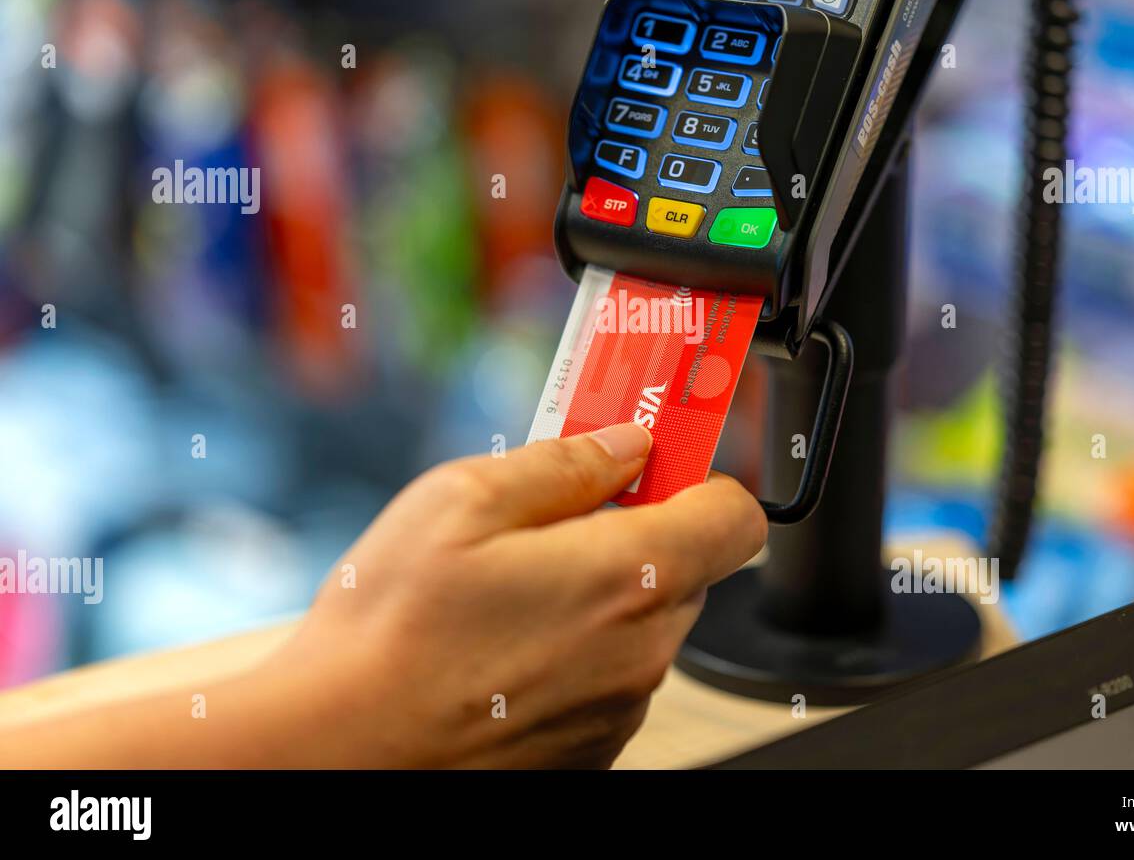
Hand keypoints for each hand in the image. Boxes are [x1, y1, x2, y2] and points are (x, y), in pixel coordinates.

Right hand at [275, 424, 766, 767]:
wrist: (333, 753)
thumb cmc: (387, 634)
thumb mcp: (462, 499)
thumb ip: (565, 463)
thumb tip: (625, 444)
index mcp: (627, 577)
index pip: (736, 516)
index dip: (698, 479)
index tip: (655, 465)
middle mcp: (642, 652)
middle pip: (686, 569)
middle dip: (633, 533)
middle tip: (554, 520)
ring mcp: (620, 710)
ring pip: (642, 625)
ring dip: (598, 597)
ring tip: (507, 593)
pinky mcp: (591, 751)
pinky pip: (608, 679)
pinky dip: (574, 656)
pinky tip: (500, 651)